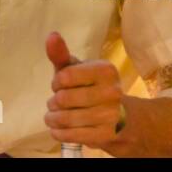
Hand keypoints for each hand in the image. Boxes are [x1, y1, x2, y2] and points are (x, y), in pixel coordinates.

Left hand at [43, 31, 125, 151]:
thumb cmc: (90, 87)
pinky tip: (57, 129)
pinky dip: (59, 132)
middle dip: (53, 102)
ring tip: (53, 116)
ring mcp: (111, 116)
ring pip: (66, 118)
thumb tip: (52, 35)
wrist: (119, 116)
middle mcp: (112, 92)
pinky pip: (72, 135)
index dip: (56, 82)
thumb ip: (61, 53)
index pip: (65, 76)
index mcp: (106, 70)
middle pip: (63, 99)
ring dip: (53, 118)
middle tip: (56, 102)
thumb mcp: (76, 68)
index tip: (59, 84)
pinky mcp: (106, 136)